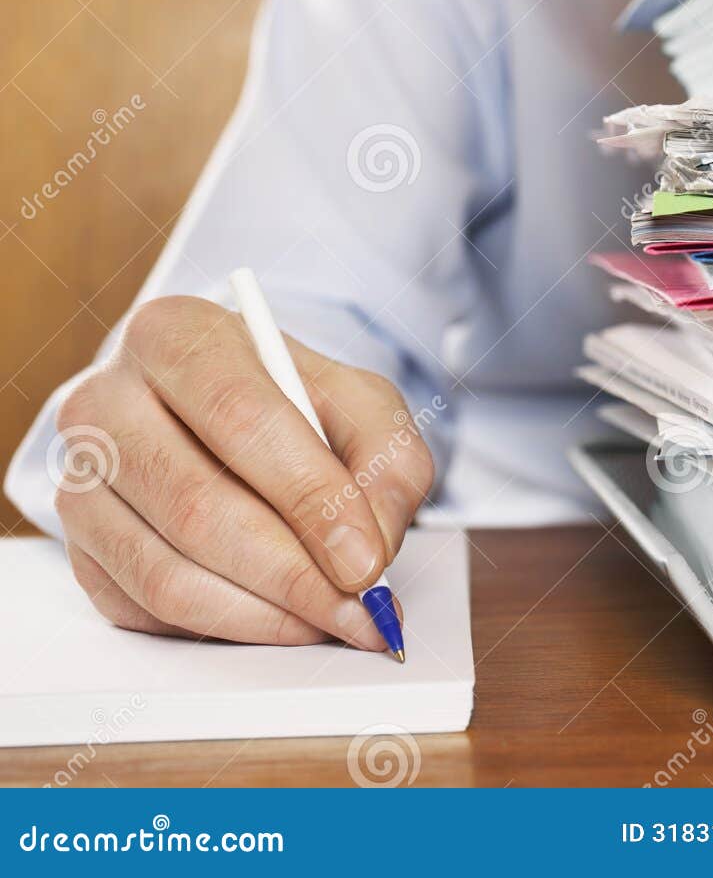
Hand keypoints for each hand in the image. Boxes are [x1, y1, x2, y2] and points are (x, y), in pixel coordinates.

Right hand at [52, 295, 433, 647]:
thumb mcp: (359, 402)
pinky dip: (222, 628)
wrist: (225, 415)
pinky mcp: (78, 548)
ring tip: (328, 620)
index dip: (307, 495)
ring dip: (261, 614)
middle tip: (358, 610)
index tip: (364, 559)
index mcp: (174, 333)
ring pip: (165, 572)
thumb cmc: (290, 403)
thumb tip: (368, 550)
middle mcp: (108, 400)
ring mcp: (81, 478)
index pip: (239, 416)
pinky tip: (276, 617)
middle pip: (196, 505)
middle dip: (292, 573)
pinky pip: (144, 610)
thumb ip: (385, 462)